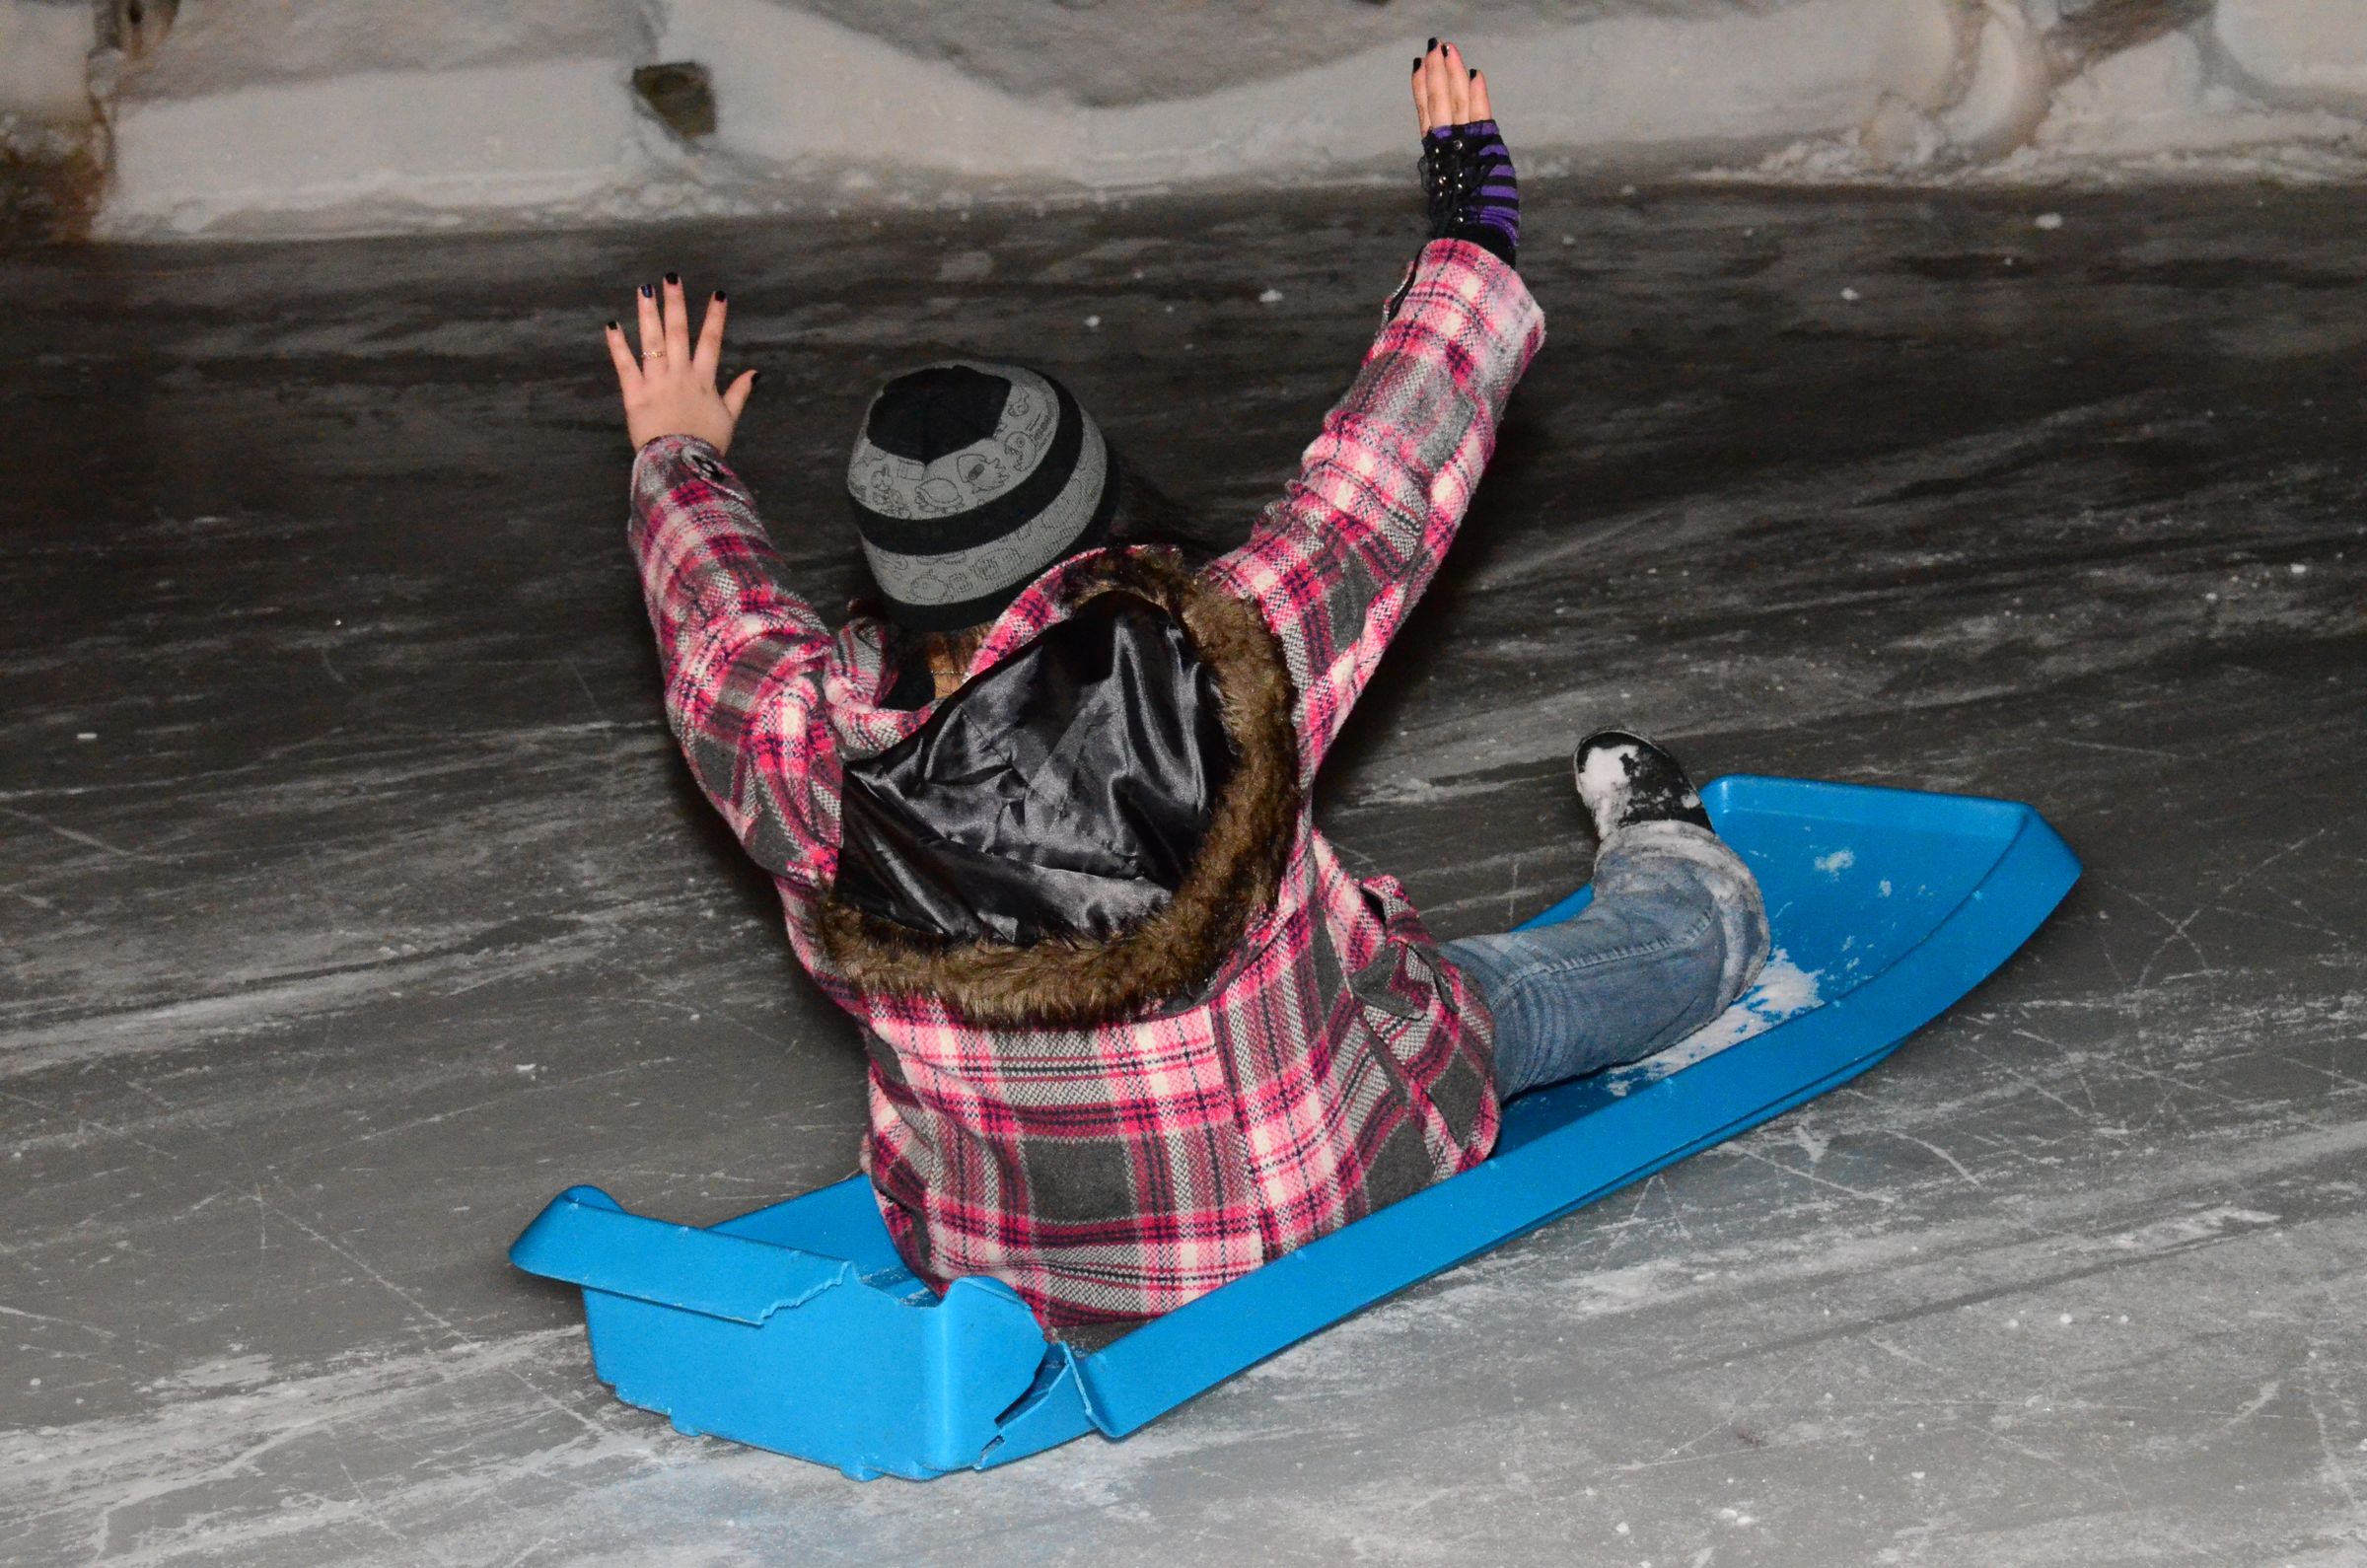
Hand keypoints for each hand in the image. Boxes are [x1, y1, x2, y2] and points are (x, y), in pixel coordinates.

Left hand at [603, 274, 757, 453]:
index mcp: (704, 381)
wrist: (681, 464)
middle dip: (675, 303)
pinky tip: (612, 324)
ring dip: (648, 313)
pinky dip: (618, 345)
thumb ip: (739, 392)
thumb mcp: (728, 419)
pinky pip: (625, 364)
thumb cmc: (706, 445)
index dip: (715, 318)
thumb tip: (754, 372)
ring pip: (652, 341)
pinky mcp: (635, 394)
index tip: (718, 295)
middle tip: (671, 277)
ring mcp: (657, 382)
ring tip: (644, 289)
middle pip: (678, 332)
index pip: (711, 342)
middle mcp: (680, 374)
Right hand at [1409, 40, 1517, 265]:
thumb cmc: (1463, 244)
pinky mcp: (1480, 149)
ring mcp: (1460, 149)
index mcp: (1440, 168)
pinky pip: (1475, 115)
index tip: (1420, 71)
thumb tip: (1407, 251)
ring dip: (1448, 75)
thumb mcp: (1451, 220)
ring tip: (1444, 48)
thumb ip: (1439, 212)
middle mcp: (1446, 155)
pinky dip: (1474, 94)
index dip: (1424, 96)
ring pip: (1450, 104)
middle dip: (1435, 76)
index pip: (1430, 123)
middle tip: (1432, 48)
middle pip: (1438, 107)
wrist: (1473, 248)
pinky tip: (1472, 72)